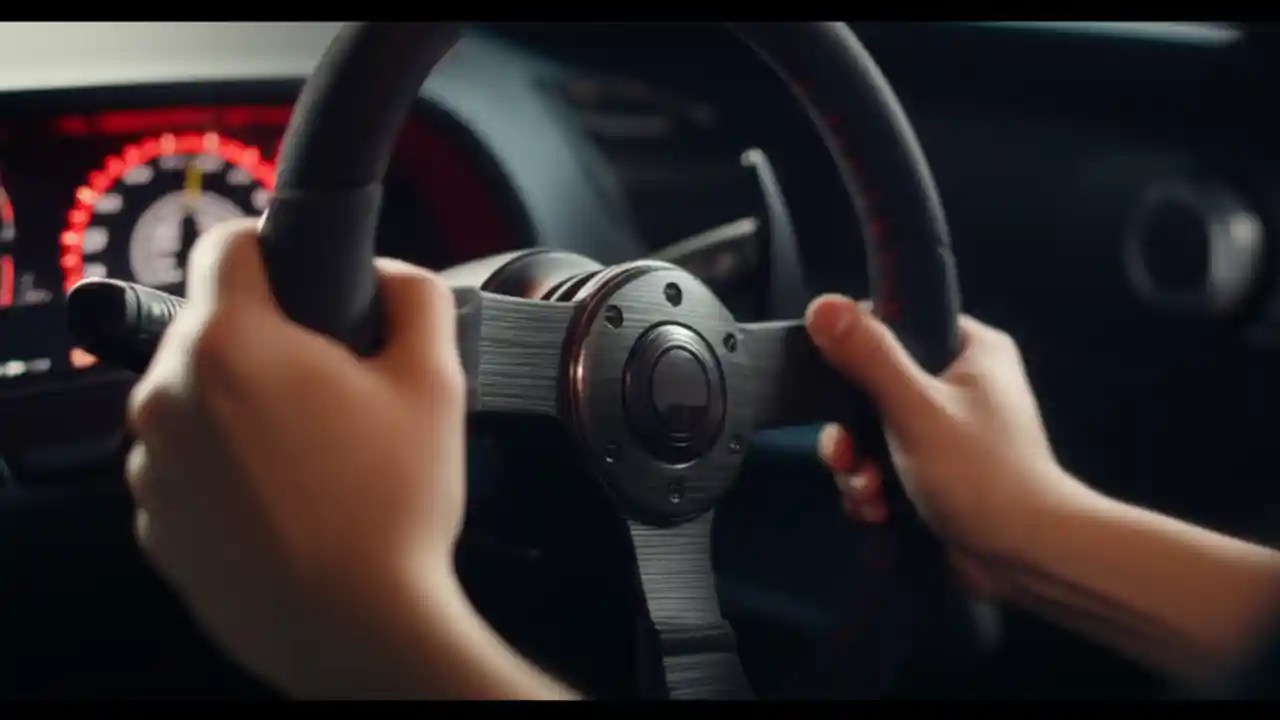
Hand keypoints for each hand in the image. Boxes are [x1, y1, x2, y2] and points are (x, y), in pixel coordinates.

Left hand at [125, 218, 471, 695]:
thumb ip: (414, 295)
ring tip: (318, 457)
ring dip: (246, 409)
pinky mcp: (156, 522)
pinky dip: (229, 470)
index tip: (308, 284)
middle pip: (214, 329)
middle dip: (271, 345)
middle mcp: (166, 395)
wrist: (355, 627)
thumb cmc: (389, 508)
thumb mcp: (433, 380)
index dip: (277, 251)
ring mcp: (151, 464)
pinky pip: (189, 466)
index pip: (227, 245)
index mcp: (229, 342)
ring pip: (199, 400)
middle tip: (339, 392)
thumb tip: (389, 275)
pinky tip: (290, 500)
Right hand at [804, 294, 1095, 595]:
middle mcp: (960, 385)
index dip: (857, 347)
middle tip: (843, 454)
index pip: (899, 323)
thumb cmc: (982, 474)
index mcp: (972, 350)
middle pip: (873, 387)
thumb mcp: (917, 408)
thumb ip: (869, 357)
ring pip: (872, 435)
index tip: (831, 374)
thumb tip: (823, 304)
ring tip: (867, 493)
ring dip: (857, 468)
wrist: (1027, 559)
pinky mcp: (934, 475)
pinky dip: (873, 491)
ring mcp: (946, 433)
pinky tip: (876, 512)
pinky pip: (883, 469)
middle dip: (850, 430)